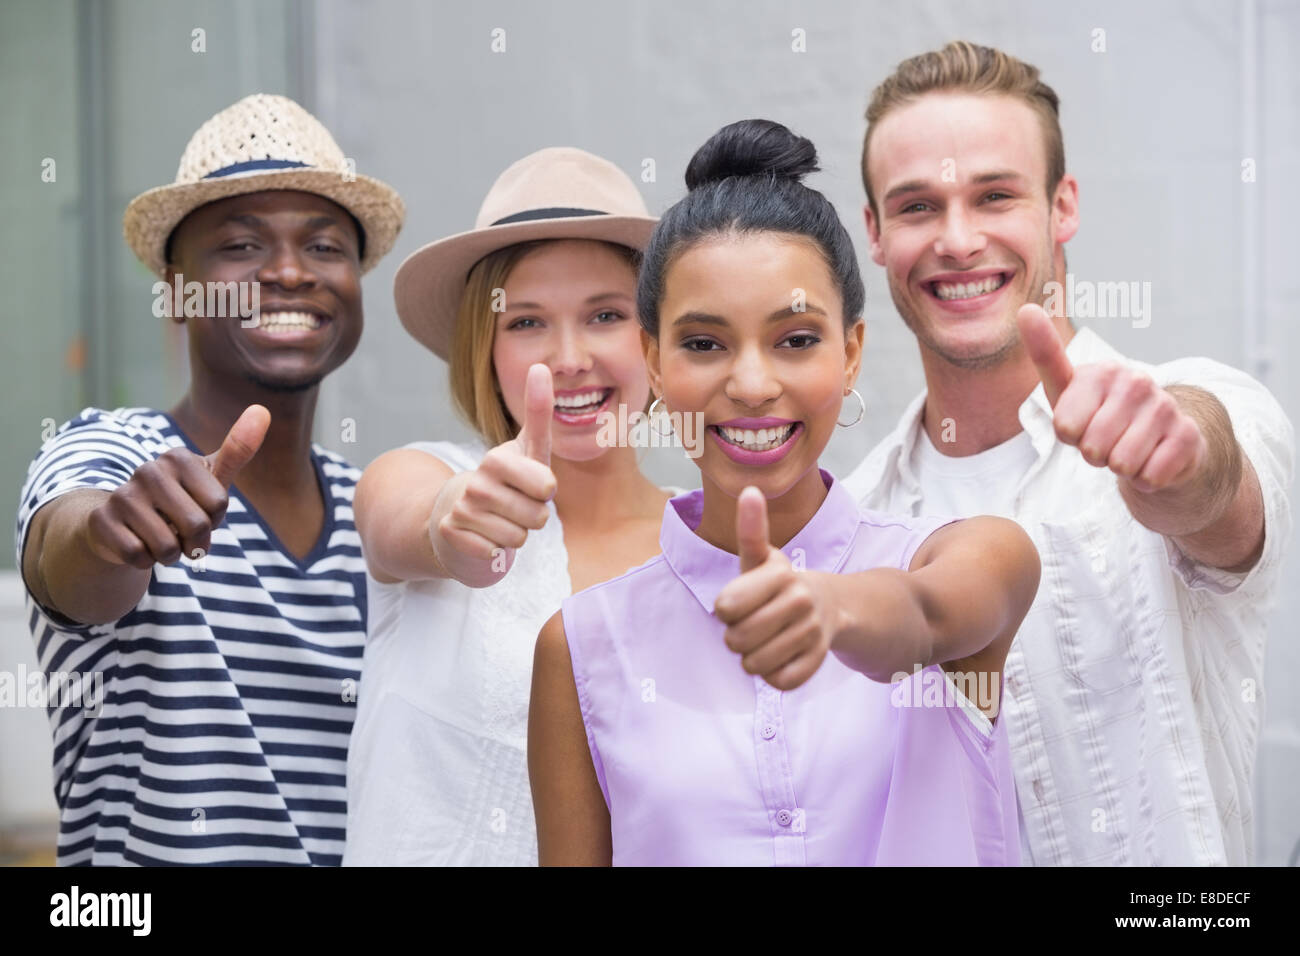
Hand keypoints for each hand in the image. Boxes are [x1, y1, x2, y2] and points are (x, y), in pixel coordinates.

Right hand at [84, 404, 270, 567]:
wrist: (125, 523)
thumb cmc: (181, 501)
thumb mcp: (211, 479)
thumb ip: (237, 451)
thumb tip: (262, 410)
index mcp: (178, 458)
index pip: (219, 506)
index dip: (214, 520)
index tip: (199, 511)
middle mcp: (148, 470)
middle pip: (197, 527)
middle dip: (196, 543)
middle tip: (182, 533)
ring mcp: (122, 494)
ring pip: (167, 547)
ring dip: (171, 555)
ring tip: (160, 539)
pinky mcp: (101, 520)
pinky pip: (139, 557)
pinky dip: (145, 561)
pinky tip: (138, 544)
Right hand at [434, 363, 557, 562]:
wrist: (459, 511)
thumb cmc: (507, 480)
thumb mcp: (528, 449)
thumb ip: (538, 413)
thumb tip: (542, 365)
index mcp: (498, 459)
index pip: (546, 486)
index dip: (546, 491)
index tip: (536, 484)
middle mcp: (477, 481)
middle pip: (537, 518)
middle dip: (534, 518)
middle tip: (517, 506)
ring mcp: (462, 508)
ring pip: (517, 539)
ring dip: (516, 535)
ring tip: (502, 520)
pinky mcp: (451, 533)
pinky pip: (493, 554)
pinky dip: (495, 551)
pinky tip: (484, 536)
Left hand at [713, 486, 836, 690]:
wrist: (828, 606)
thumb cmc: (779, 583)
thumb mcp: (761, 557)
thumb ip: (751, 529)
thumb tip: (749, 490)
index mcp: (780, 574)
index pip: (725, 608)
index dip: (725, 609)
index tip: (738, 601)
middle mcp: (800, 601)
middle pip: (737, 640)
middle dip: (736, 637)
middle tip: (751, 624)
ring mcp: (812, 632)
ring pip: (755, 664)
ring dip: (752, 658)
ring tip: (764, 640)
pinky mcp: (817, 660)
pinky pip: (779, 681)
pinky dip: (772, 675)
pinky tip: (779, 657)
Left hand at [1017, 304, 1206, 493]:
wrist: (1158, 440)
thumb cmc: (1100, 415)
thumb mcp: (1065, 391)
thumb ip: (1045, 355)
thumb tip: (1027, 309)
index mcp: (1102, 372)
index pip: (1065, 428)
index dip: (1070, 437)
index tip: (1081, 424)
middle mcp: (1136, 382)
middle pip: (1092, 448)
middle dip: (1095, 455)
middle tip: (1107, 441)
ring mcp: (1165, 407)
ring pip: (1122, 464)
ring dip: (1121, 468)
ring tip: (1127, 449)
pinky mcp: (1187, 435)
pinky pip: (1150, 476)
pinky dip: (1145, 479)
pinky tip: (1151, 460)